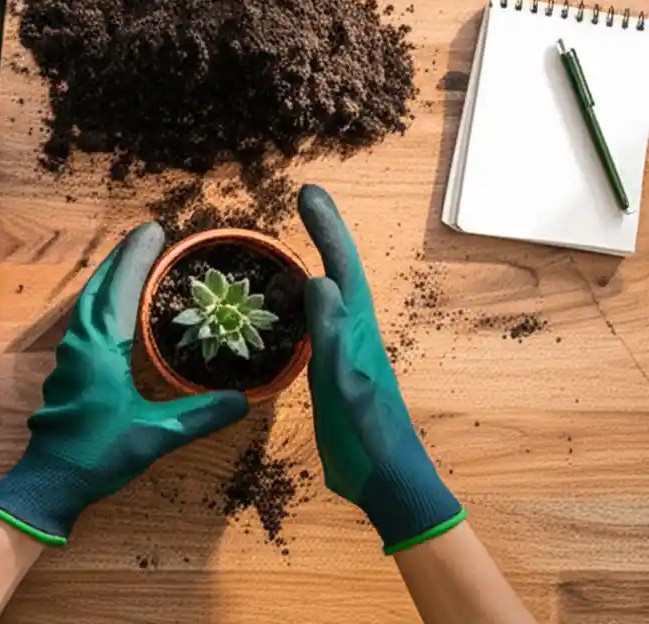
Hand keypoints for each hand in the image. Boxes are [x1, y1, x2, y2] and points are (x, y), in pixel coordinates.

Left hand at [0, 222, 249, 545]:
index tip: (154, 230)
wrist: (50, 483)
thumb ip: (200, 417)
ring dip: (108, 280)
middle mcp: (80, 344)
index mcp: (100, 347)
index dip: (138, 256)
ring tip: (130, 264)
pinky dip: (100, 305)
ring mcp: (68, 357)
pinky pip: (83, 323)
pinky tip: (113, 313)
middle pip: (99, 287)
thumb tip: (243, 401)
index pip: (122, 288)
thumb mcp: (155, 436)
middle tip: (145, 236)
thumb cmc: (97, 455)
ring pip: (86, 304)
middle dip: (121, 258)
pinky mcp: (66, 372)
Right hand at [298, 184, 464, 553]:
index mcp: (358, 332)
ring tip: (289, 244)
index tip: (307, 193)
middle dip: (323, 233)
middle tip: (303, 197)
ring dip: (313, 264)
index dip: (326, 230)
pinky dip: (302, 305)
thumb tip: (317, 279)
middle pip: (338, 272)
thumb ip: (331, 335)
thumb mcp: (344, 386)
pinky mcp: (334, 375)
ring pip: (329, 296)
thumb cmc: (367, 439)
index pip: (341, 268)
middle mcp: (354, 333)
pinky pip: (317, 326)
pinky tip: (287, 310)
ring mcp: (345, 353)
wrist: (389, 483)